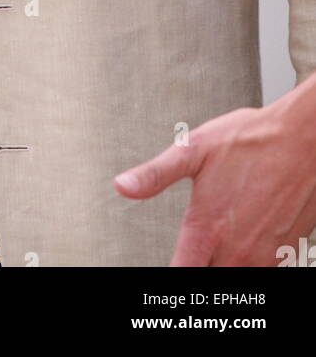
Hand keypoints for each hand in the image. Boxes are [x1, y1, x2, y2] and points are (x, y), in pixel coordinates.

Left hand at [113, 94, 315, 265]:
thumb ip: (155, 174)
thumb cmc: (251, 139)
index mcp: (207, 229)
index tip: (167, 271)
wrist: (303, 139)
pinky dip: (252, 264)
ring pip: (237, 281)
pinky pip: (265, 273)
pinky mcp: (286, 253)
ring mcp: (264, 256)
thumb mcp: (194, 148)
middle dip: (198, 269)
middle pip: (209, 281)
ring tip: (218, 249)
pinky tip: (246, 244)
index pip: (181, 275)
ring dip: (225, 268)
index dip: (170, 277)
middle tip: (193, 253)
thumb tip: (122, 186)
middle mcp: (237, 251)